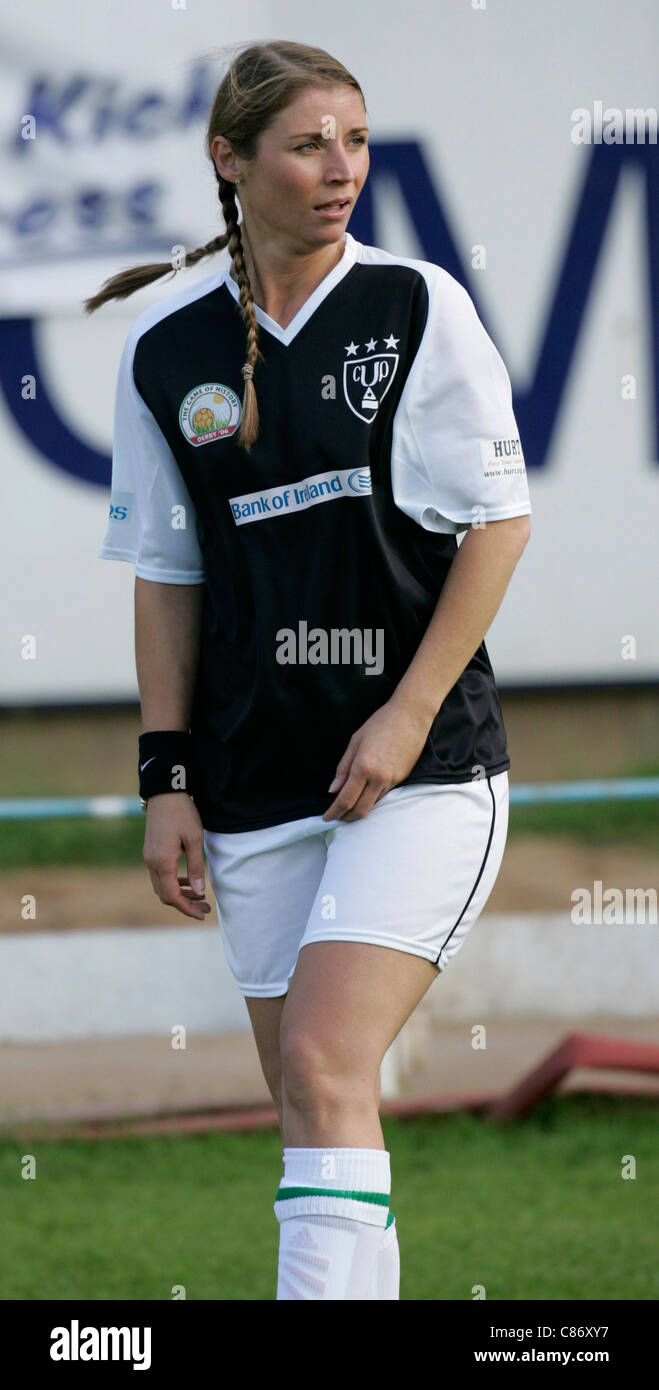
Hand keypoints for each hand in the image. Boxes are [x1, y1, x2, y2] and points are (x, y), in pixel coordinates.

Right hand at [143, 793, 212, 919]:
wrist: (164, 792)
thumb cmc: (182, 813)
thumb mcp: (195, 839)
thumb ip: (196, 867)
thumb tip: (199, 892)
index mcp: (162, 862)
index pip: (172, 896)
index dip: (187, 908)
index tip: (202, 914)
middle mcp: (151, 862)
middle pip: (165, 895)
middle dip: (184, 904)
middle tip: (205, 908)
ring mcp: (149, 857)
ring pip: (161, 886)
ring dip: (179, 894)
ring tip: (200, 897)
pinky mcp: (151, 851)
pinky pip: (160, 875)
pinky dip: (174, 882)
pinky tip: (188, 881)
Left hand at [322, 695, 434, 821]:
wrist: (411, 717)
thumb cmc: (381, 723)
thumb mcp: (355, 741)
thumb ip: (343, 768)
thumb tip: (333, 790)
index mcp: (363, 767)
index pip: (345, 800)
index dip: (334, 812)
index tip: (326, 817)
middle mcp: (378, 778)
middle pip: (360, 810)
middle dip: (346, 818)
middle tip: (336, 817)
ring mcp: (392, 780)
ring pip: (372, 805)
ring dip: (359, 810)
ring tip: (348, 807)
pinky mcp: (401, 779)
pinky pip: (383, 796)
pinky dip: (371, 800)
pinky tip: (364, 795)